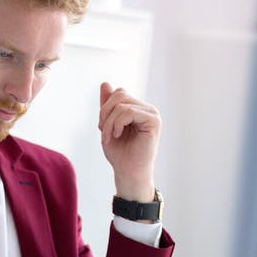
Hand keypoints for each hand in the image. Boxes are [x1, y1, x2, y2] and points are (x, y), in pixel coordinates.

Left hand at [99, 82, 160, 201]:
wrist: (128, 173)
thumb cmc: (120, 154)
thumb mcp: (108, 126)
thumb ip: (107, 106)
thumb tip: (105, 83)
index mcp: (138, 109)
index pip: (118, 93)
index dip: (105, 108)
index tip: (102, 127)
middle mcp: (147, 109)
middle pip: (120, 94)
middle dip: (105, 113)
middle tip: (102, 132)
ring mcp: (152, 114)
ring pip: (122, 104)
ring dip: (109, 122)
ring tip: (109, 137)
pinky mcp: (154, 121)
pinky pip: (129, 112)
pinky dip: (117, 124)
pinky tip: (116, 135)